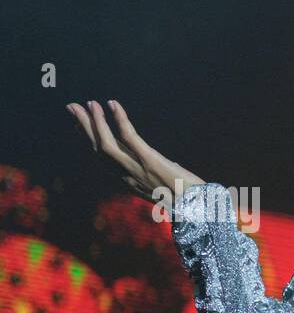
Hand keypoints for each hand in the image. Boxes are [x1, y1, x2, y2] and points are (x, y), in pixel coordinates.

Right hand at [67, 100, 205, 209]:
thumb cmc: (187, 198)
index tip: (80, 124)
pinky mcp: (151, 162)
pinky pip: (129, 137)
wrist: (202, 209)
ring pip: (106, 143)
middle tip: (72, 107)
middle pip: (98, 149)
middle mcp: (127, 177)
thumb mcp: (164, 186)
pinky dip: (119, 119)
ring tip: (89, 103)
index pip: (102, 157)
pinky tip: (112, 104)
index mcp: (128, 181)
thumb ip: (154, 175)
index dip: (89, 139)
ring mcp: (138, 170)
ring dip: (95, 121)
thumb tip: (158, 163)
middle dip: (84, 127)